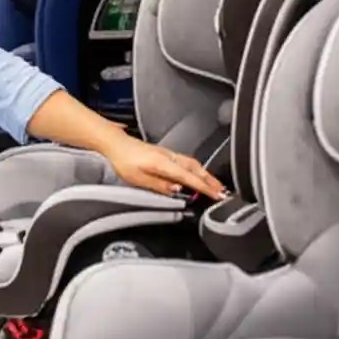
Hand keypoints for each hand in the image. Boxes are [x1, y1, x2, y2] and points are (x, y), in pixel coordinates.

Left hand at [101, 135, 228, 200]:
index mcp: (163, 164)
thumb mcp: (138, 179)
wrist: (115, 144)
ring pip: (193, 164)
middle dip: (211, 180)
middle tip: (223, 191)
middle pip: (196, 169)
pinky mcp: (165, 154)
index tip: (216, 194)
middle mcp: (169, 157)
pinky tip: (198, 174)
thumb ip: (159, 186)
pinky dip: (197, 169)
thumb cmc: (123, 161)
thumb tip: (177, 190)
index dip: (204, 187)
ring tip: (215, 185)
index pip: (189, 177)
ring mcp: (168, 154)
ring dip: (206, 174)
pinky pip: (186, 161)